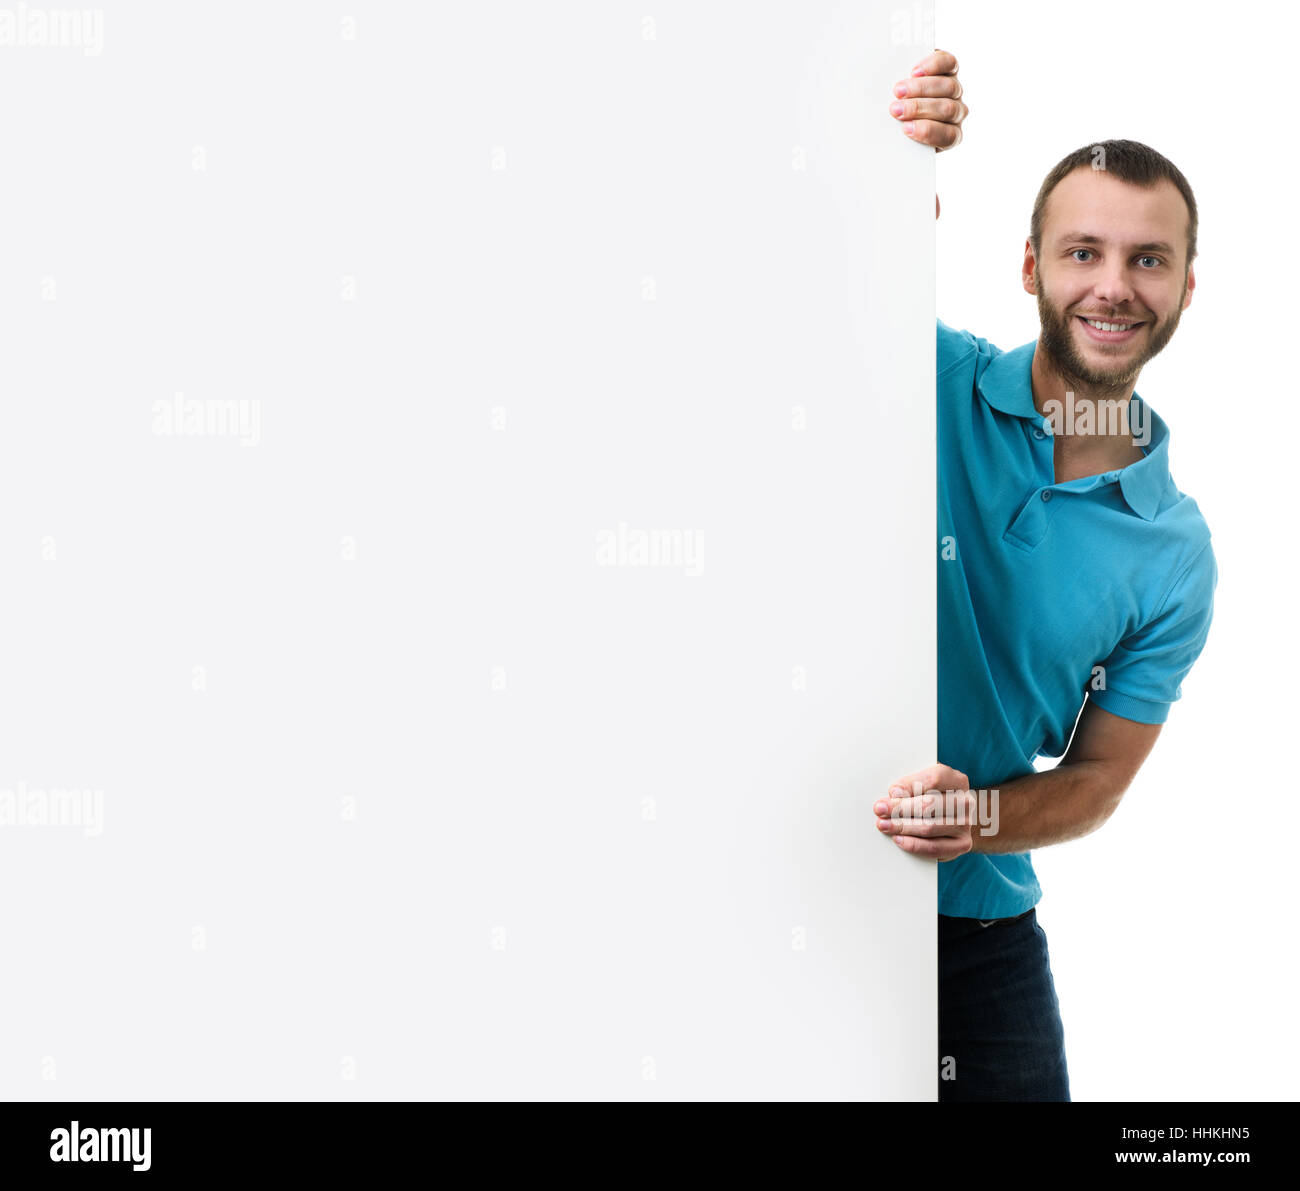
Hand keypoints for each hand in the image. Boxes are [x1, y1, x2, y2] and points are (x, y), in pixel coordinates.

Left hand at [874, 763, 975, 860]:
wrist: (955, 820)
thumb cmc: (934, 797)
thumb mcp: (923, 784)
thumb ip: (910, 784)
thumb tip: (894, 793)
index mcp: (957, 780)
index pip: (934, 779)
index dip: (910, 785)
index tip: (891, 792)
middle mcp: (966, 802)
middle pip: (930, 805)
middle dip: (901, 808)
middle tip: (880, 810)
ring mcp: (965, 825)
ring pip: (930, 827)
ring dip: (903, 827)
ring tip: (884, 825)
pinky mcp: (962, 845)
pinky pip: (935, 848)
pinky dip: (914, 845)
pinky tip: (898, 839)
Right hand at [889, 49, 966, 217]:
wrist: (895, 105)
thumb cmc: (900, 143)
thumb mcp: (906, 163)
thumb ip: (918, 186)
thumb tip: (935, 215)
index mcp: (949, 137)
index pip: (949, 136)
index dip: (929, 133)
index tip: (906, 132)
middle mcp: (955, 113)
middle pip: (949, 110)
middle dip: (920, 110)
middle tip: (895, 110)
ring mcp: (952, 88)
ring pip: (950, 87)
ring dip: (923, 90)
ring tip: (898, 90)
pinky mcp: (945, 66)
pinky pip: (948, 62)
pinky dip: (933, 63)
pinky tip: (914, 69)